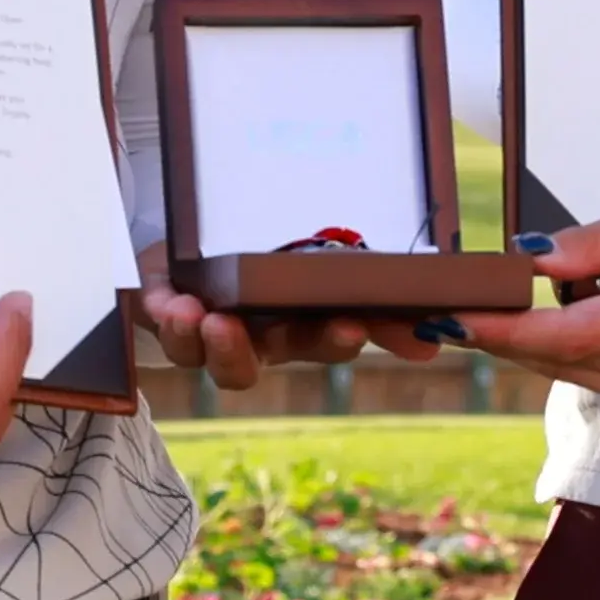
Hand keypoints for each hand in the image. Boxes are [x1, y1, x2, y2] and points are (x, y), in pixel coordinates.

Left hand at [138, 251, 370, 394]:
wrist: (187, 238)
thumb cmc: (260, 254)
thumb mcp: (312, 264)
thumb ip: (370, 300)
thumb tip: (433, 340)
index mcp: (302, 324)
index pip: (332, 340)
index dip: (344, 337)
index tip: (356, 324)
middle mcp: (260, 337)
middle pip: (279, 355)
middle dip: (296, 343)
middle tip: (311, 327)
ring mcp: (212, 332)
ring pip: (218, 360)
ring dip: (219, 346)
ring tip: (210, 320)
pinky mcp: (166, 313)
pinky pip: (166, 327)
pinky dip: (171, 320)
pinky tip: (177, 305)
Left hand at [456, 182, 599, 412]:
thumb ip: (595, 245)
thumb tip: (529, 262)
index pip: (566, 336)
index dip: (503, 330)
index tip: (456, 318)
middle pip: (567, 361)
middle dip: (515, 334)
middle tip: (472, 304)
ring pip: (588, 373)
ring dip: (557, 338)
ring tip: (571, 285)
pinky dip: (593, 346)